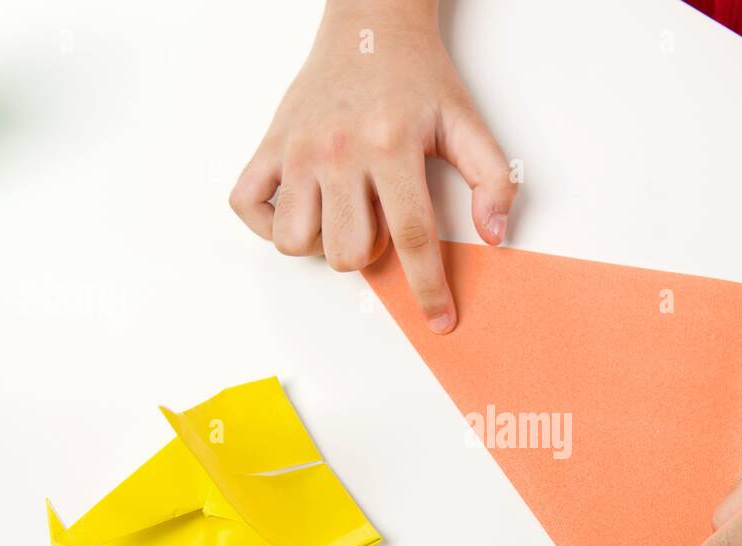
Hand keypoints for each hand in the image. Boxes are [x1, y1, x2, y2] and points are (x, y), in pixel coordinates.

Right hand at [229, 0, 516, 332]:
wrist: (371, 23)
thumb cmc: (417, 77)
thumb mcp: (466, 123)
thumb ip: (491, 179)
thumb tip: (494, 236)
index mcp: (391, 146)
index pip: (413, 237)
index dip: (429, 288)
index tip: (440, 319)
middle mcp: (339, 150)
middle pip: (348, 251)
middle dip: (371, 252)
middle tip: (380, 217)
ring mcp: (298, 150)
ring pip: (296, 241)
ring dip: (322, 243)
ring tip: (342, 214)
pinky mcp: (270, 145)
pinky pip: (247, 205)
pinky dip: (268, 222)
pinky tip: (302, 209)